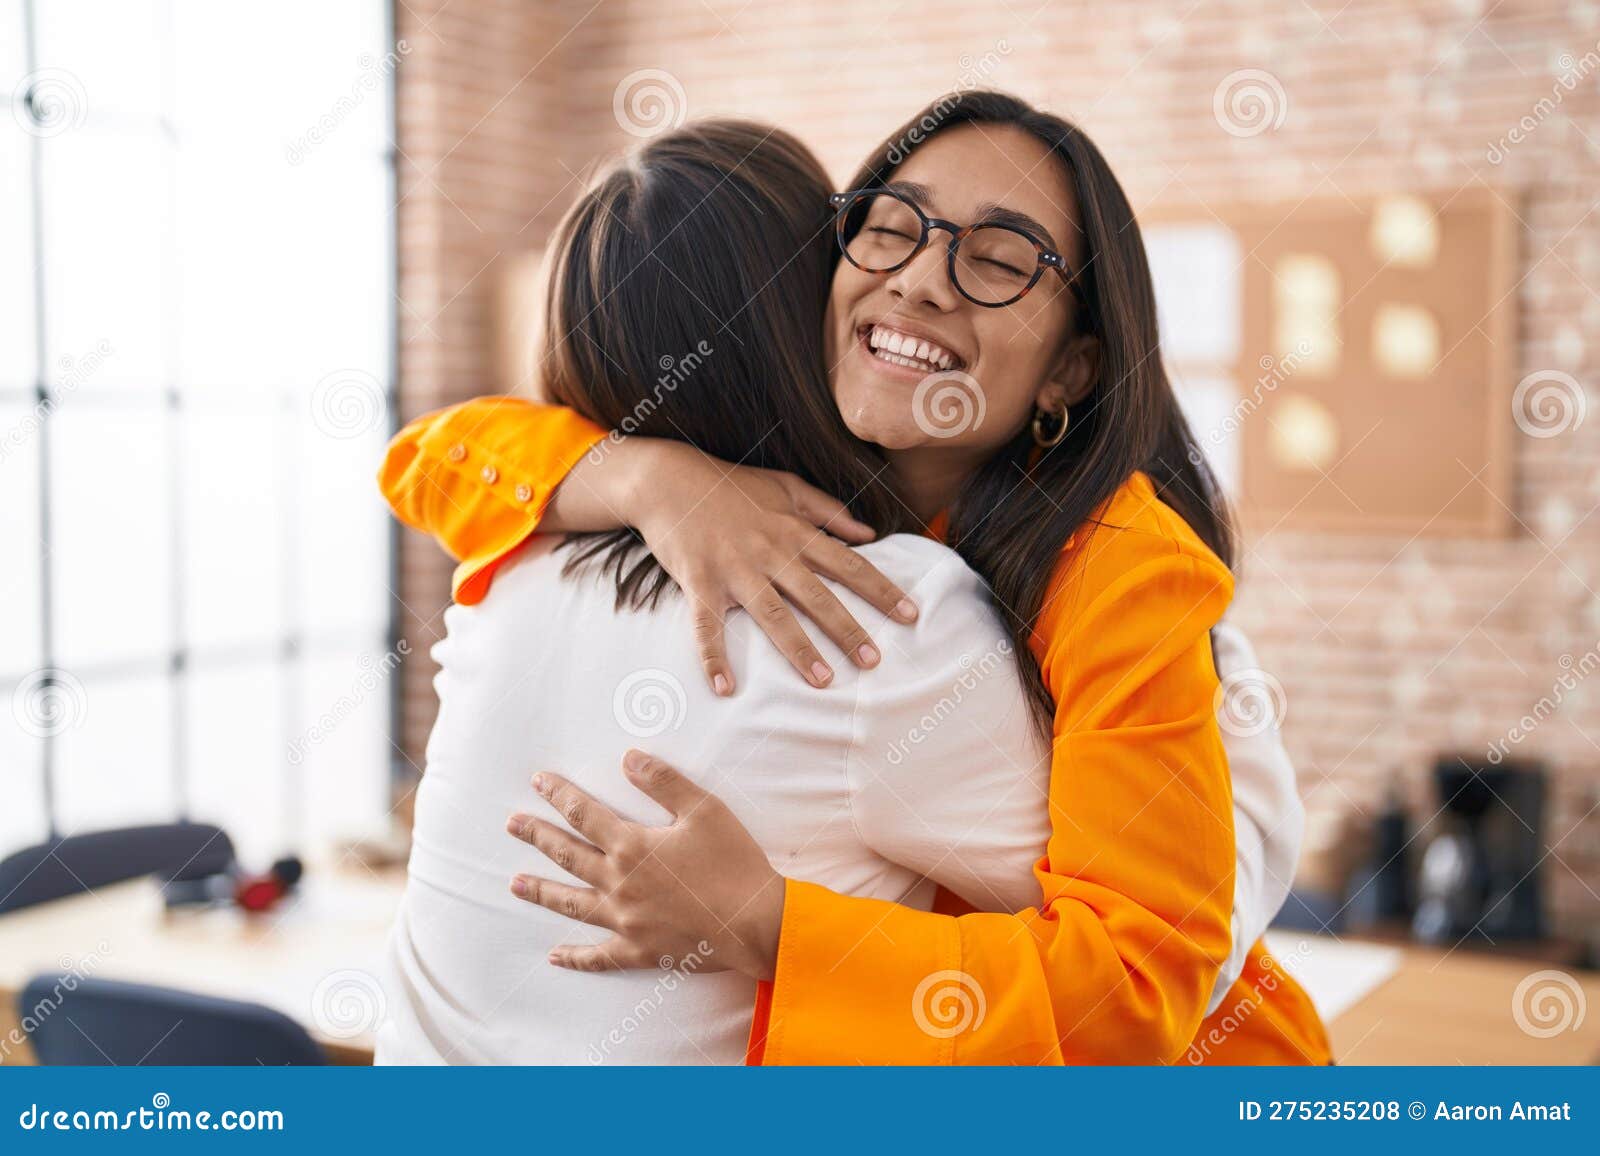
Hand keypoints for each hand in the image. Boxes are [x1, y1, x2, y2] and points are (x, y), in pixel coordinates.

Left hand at [506, 751, 785, 979]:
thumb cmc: (734, 862)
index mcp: (633, 846)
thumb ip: (664, 782)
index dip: (560, 795)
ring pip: (572, 903)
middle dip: (538, 836)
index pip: (584, 814)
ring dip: (542, 891)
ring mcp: (626, 920)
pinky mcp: (639, 950)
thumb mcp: (705, 809)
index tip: (538, 782)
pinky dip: (575, 957)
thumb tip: (628, 758)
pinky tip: (555, 957)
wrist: (755, 922)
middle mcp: (619, 883)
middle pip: (568, 855)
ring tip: (514, 884)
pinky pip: (599, 956)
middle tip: (511, 825)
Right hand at [617, 440, 918, 693]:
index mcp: (795, 532)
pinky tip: (724, 687)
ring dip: (799, 649)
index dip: (881, 590)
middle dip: (848, 629)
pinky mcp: (700, 582)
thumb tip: (870, 533)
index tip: (910, 615)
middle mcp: (771, 552)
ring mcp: (735, 569)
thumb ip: (829, 510)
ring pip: (774, 614)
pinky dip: (713, 657)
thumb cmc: (731, 485)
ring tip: (824, 681)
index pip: (848, 565)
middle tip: (874, 661)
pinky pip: (707, 625)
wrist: (669, 478)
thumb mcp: (786, 488)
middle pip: (818, 596)